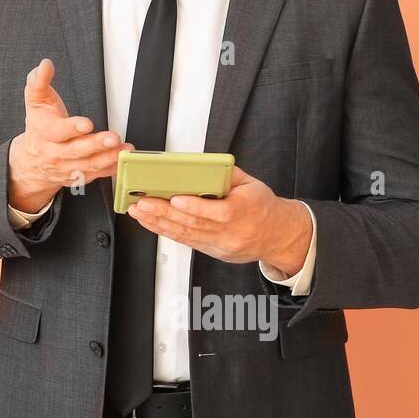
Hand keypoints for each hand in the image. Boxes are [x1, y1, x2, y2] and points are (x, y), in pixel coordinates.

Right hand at [8, 58, 132, 211]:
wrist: (32, 160)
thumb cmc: (39, 125)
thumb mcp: (35, 101)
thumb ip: (39, 81)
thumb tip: (45, 65)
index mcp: (46, 133)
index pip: (58, 131)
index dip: (72, 128)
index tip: (87, 124)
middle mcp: (56, 153)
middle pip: (76, 150)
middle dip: (95, 145)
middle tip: (112, 137)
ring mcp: (68, 166)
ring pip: (89, 165)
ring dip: (108, 157)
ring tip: (123, 148)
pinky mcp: (80, 175)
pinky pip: (98, 173)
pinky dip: (112, 168)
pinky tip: (124, 159)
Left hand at [126, 164, 312, 274]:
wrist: (278, 235)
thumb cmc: (262, 206)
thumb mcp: (251, 184)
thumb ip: (225, 174)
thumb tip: (199, 165)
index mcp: (244, 211)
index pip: (218, 212)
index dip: (194, 207)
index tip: (174, 198)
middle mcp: (231, 232)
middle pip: (195, 224)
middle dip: (165, 213)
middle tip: (143, 203)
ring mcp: (221, 245)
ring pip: (186, 235)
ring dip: (159, 223)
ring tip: (140, 212)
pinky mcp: (213, 251)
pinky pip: (186, 242)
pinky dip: (166, 232)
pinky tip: (151, 223)